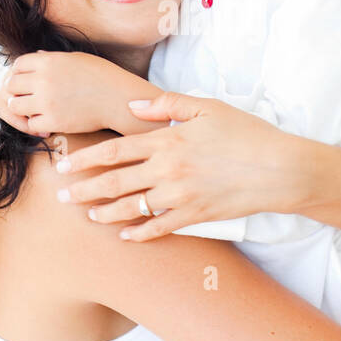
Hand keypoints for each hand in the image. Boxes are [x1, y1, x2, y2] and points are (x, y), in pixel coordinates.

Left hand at [0, 51, 125, 136]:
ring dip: (23, 108)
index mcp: (49, 61)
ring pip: (15, 106)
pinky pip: (31, 124)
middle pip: (11, 85)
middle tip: (30, 97)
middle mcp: (44, 80)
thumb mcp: (76, 59)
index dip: (19, 73)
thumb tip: (37, 56)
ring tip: (36, 110)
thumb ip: (53, 58)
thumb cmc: (102, 76)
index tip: (28, 81)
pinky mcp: (54, 121)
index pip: (17, 65)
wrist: (118, 99)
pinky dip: (37, 124)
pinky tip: (48, 121)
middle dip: (18, 91)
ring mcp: (47, 102)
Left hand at [56, 91, 301, 238]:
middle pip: (115, 182)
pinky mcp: (195, 215)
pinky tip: (125, 237)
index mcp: (168, 139)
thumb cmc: (246, 133)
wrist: (279, 168)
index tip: (64, 164)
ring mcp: (180, 195)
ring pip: (132, 207)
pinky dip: (139, 234)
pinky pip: (159, 228)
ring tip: (88, 215)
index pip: (115, 150)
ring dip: (105, 212)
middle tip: (61, 197)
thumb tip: (134, 105)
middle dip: (84, 189)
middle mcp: (168, 169)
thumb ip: (167, 104)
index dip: (85, 158)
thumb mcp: (207, 107)